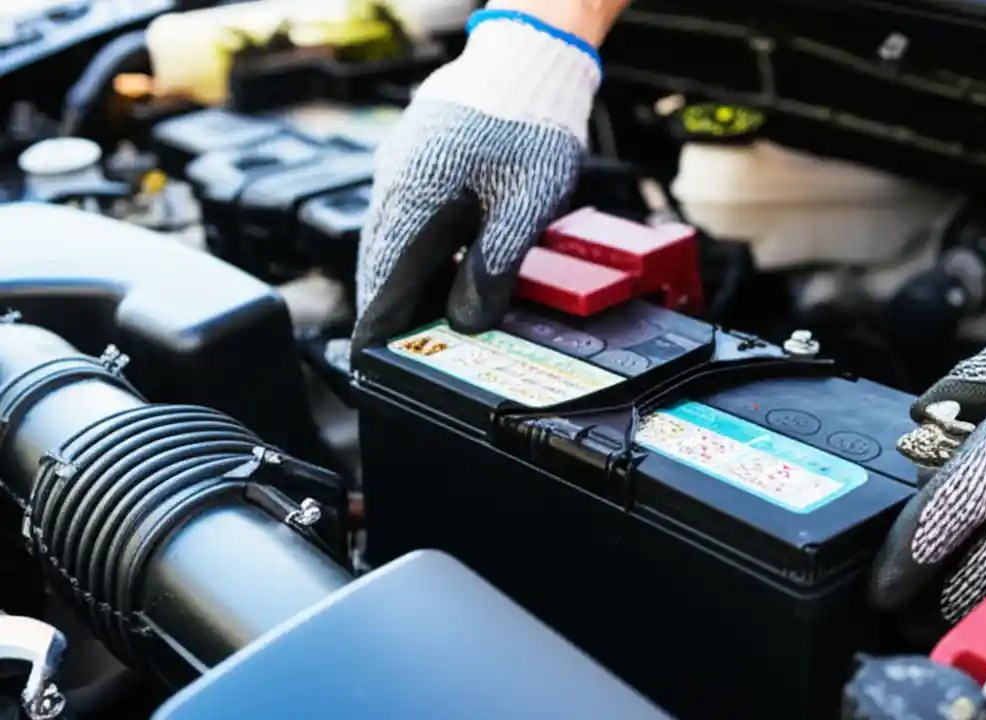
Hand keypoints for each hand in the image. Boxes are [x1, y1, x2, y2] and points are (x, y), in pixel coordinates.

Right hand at [352, 10, 601, 351]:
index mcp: (414, 205)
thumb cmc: (532, 127)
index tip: (373, 364)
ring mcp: (399, 165)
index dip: (380, 331)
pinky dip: (415, 246)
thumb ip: (493, 269)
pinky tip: (441, 259)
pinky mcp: (414, 154)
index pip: (383, 286)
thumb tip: (468, 322)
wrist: (530, 58)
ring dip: (404, 278)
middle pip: (379, 266)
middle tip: (403, 348)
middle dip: (390, 310)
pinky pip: (402, 213)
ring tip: (425, 314)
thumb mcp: (525, 208)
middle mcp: (394, 185)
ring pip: (389, 238)